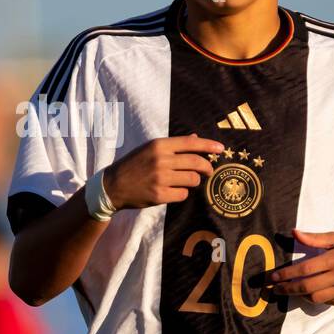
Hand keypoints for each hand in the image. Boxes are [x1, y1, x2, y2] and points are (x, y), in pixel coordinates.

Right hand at [102, 134, 223, 209]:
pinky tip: (173, 191)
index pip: (191, 143)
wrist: (112, 186)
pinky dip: (182, 193)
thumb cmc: (133, 165)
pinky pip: (183, 194)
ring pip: (192, 179)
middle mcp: (161, 160)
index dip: (209, 145)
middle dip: (207, 167)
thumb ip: (173, 145)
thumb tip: (196, 138)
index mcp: (159, 145)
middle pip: (196, 162)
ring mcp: (160, 178)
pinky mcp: (159, 195)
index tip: (221, 149)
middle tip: (209, 171)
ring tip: (185, 181)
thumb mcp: (149, 149)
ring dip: (193, 181)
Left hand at [265, 228, 333, 305]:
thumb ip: (315, 238)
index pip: (304, 269)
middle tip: (274, 289)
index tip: (272, 277)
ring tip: (290, 290)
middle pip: (306, 286)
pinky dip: (317, 297)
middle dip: (287, 289)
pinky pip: (328, 302)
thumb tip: (293, 232)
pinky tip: (311, 292)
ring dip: (300, 295)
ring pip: (315, 297)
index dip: (286, 275)